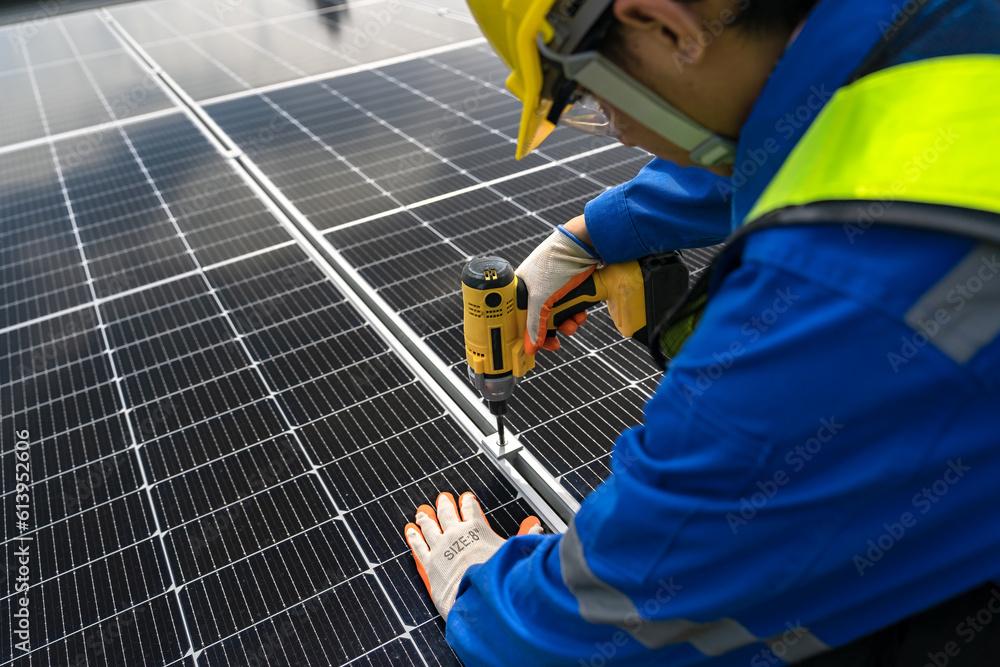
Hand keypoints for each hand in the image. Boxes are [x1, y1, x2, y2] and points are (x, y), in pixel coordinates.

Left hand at [404, 491, 542, 618]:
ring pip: (430, 526)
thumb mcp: (514, 554)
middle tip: (442, 498)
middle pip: (447, 513)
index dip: (467, 502)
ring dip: (426, 518)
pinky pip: (418, 546)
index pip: (470, 508)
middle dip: (444, 504)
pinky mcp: (430, 563)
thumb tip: (536, 529)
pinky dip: (414, 537)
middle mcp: (456, 533)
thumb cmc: (499, 576)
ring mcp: (440, 547)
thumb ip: (524, 539)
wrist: (479, 597)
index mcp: (477, 528)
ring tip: (422, 512)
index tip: (465, 498)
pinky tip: (410, 530)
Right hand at [516, 219, 600, 353]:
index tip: (539, 344)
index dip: (529, 332)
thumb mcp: (542, 300)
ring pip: (559, 313)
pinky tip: (582, 313)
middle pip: (542, 318)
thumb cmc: (555, 265)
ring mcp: (554, 284)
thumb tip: (529, 348)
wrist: (583, 243)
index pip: (521, 317)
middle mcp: (535, 286)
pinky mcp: (571, 284)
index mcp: (521, 288)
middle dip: (554, 329)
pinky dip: (577, 312)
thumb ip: (535, 326)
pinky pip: (572, 305)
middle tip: (561, 338)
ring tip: (575, 323)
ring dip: (568, 322)